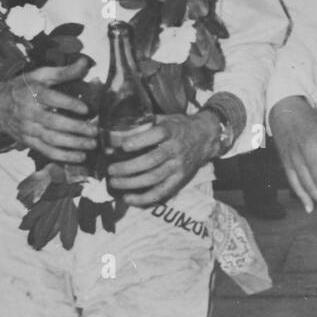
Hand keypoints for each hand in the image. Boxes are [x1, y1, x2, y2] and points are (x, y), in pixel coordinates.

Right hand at [0, 58, 97, 162]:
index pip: (52, 99)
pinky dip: (63, 156)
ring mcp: (28, 129)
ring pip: (52, 139)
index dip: (69, 104)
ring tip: (92, 144)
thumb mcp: (40, 75)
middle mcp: (30, 112)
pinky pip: (46, 151)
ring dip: (73, 144)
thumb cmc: (22, 88)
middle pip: (54, 123)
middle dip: (76, 128)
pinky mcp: (28, 141)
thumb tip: (85, 62)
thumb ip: (64, 71)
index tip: (86, 109)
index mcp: (33, 93)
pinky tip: (79, 157)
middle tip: (95, 131)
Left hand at [106, 111, 222, 207]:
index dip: (140, 141)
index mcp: (172, 130)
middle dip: (129, 167)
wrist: (206, 138)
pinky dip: (144, 198)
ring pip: (154, 178)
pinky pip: (161, 192)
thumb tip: (119, 129)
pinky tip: (128, 198)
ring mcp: (179, 166)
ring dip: (131, 182)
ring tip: (114, 182)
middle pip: (152, 160)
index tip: (123, 146)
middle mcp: (176, 149)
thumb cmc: (180, 127)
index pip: (158, 134)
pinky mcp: (180, 179)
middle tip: (111, 169)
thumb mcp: (167, 118)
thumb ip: (147, 123)